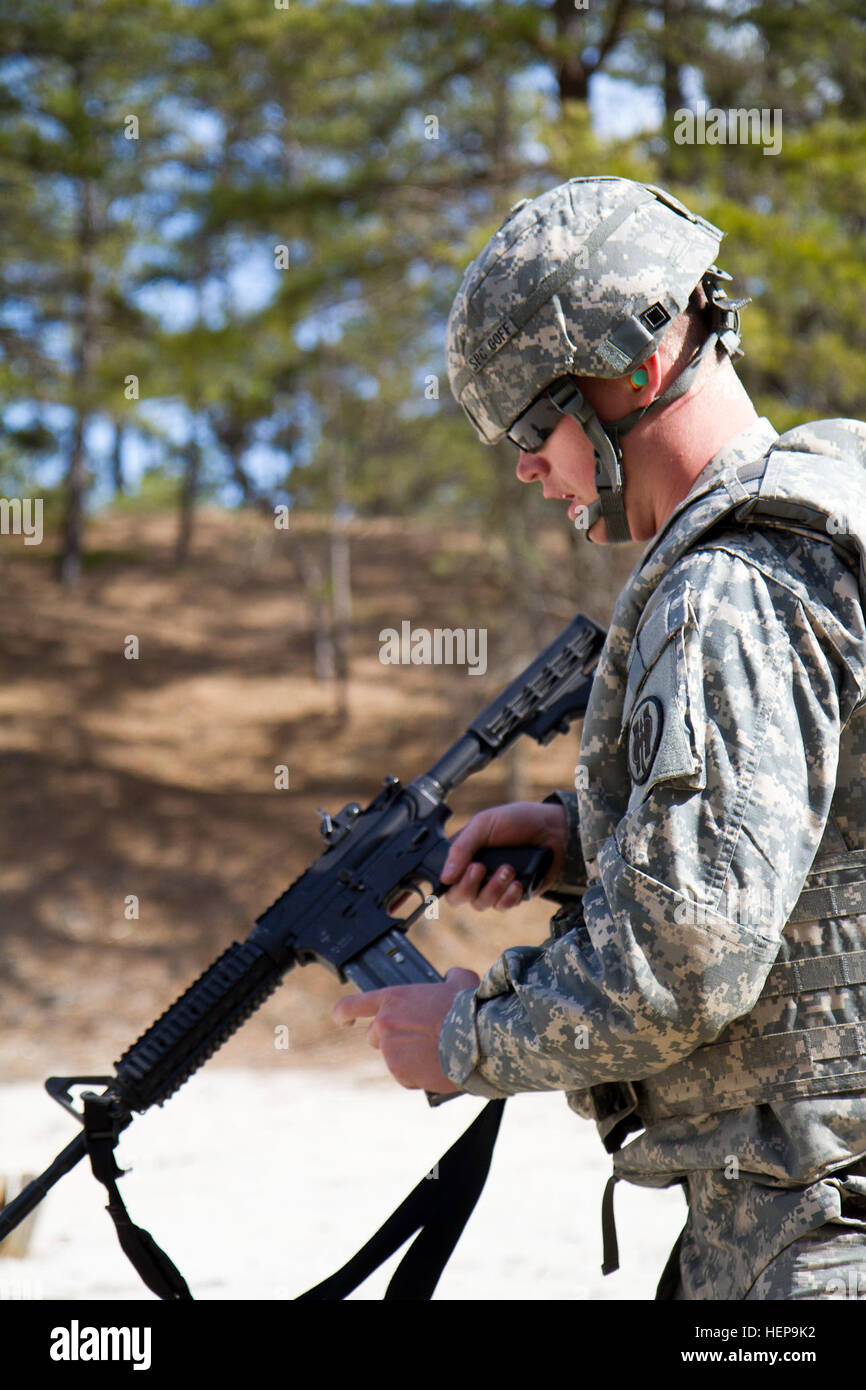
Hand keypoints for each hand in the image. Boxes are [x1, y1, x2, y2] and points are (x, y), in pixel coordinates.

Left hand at [332, 967, 480, 1091]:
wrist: (479, 1039)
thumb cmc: (470, 1007)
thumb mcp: (460, 980)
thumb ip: (449, 976)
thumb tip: (450, 976)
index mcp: (393, 999)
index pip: (352, 1005)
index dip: (343, 1013)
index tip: (343, 1020)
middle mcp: (385, 1025)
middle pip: (375, 1036)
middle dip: (391, 1038)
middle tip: (418, 1038)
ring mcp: (391, 1051)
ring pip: (392, 1058)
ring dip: (407, 1057)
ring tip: (435, 1052)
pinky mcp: (401, 1073)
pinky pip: (405, 1077)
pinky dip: (417, 1075)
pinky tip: (436, 1066)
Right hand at [440, 801, 566, 910]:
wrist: (553, 829)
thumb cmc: (518, 820)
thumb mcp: (484, 823)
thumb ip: (461, 847)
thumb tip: (445, 876)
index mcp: (464, 854)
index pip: (444, 877)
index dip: (446, 882)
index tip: (458, 873)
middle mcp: (476, 873)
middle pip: (457, 897)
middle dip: (468, 886)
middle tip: (480, 868)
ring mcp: (494, 885)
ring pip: (480, 903)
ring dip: (493, 888)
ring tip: (508, 869)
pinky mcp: (513, 895)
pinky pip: (502, 906)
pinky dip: (508, 896)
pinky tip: (518, 883)